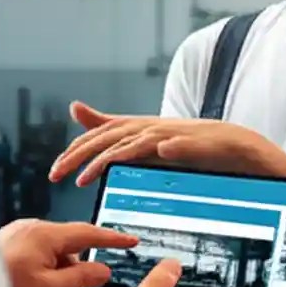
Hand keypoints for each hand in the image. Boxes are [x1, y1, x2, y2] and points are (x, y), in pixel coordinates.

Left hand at [0, 219, 137, 286]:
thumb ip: (81, 279)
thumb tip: (102, 271)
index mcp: (44, 233)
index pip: (89, 233)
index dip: (112, 239)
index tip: (129, 240)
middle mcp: (30, 228)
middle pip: (68, 248)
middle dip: (76, 276)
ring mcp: (15, 235)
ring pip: (51, 255)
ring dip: (58, 279)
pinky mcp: (5, 246)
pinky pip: (34, 257)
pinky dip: (42, 274)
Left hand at [48, 101, 285, 185]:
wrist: (231, 144)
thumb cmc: (186, 143)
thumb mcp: (145, 139)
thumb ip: (112, 127)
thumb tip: (78, 110)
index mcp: (136, 128)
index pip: (98, 136)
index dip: (74, 151)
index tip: (54, 170)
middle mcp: (148, 127)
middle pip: (107, 139)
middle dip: (79, 156)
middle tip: (57, 175)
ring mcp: (170, 134)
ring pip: (135, 143)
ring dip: (111, 157)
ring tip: (89, 175)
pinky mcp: (194, 142)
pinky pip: (181, 145)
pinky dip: (172, 147)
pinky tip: (164, 151)